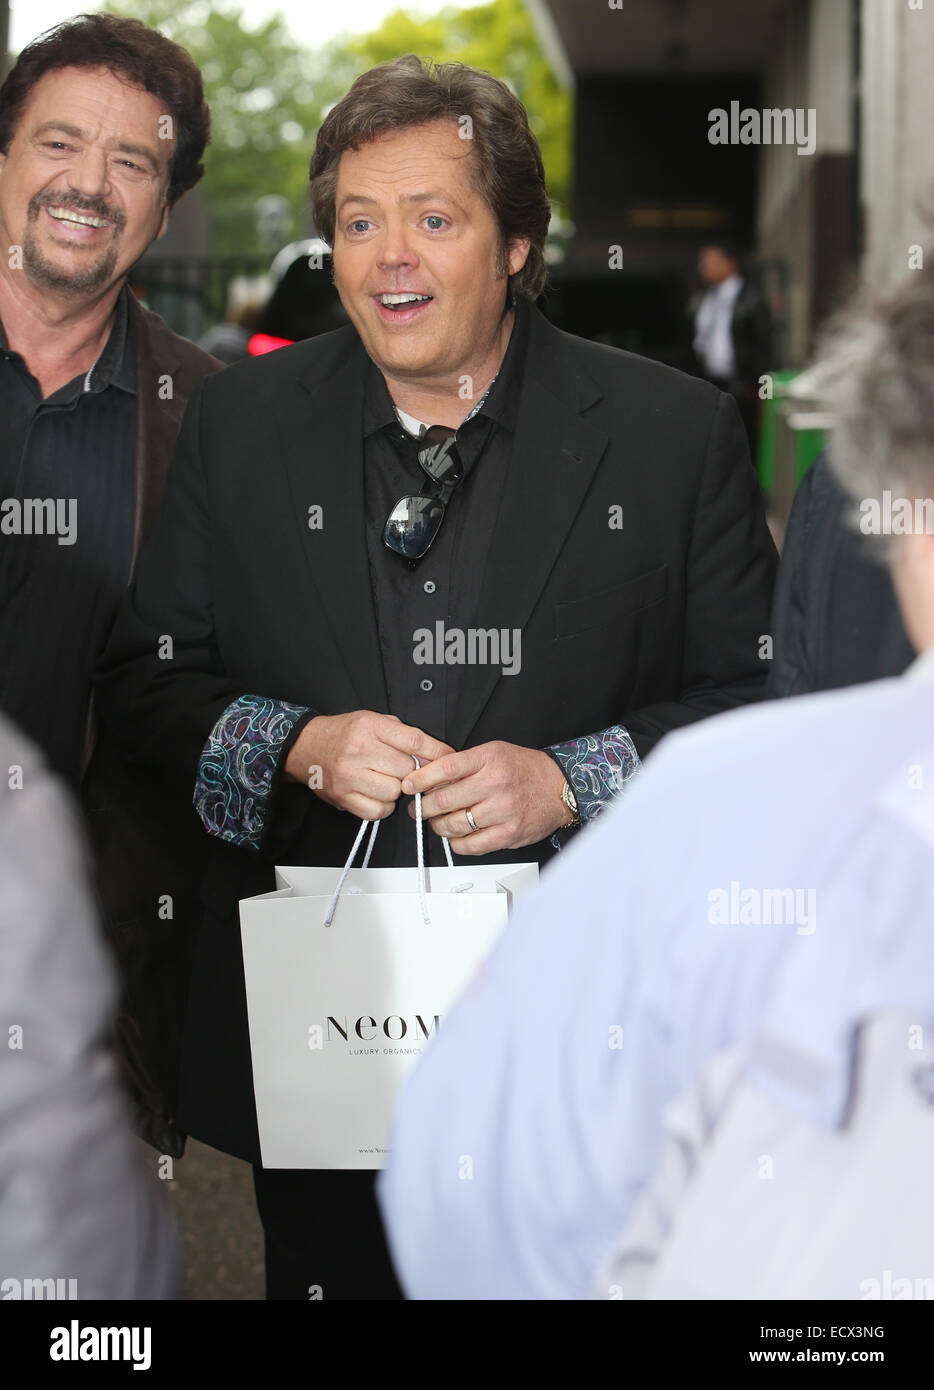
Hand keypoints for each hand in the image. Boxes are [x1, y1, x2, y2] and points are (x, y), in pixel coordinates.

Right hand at [284, 711, 452, 820]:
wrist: (307, 747)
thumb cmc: (346, 734)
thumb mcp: (374, 720)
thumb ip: (404, 735)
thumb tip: (437, 755)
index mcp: (371, 726)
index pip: (415, 742)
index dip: (437, 753)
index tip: (449, 759)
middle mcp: (359, 750)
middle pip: (407, 770)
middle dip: (413, 773)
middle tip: (408, 771)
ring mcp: (349, 775)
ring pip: (394, 792)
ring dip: (397, 790)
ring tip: (387, 780)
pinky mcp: (343, 797)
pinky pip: (378, 811)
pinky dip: (383, 806)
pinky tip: (377, 794)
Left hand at [402, 741, 570, 854]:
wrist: (558, 787)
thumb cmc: (524, 769)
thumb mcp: (493, 753)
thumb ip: (464, 764)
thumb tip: (428, 777)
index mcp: (489, 760)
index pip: (445, 768)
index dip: (421, 778)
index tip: (408, 785)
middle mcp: (495, 784)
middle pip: (445, 800)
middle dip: (424, 807)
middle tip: (418, 808)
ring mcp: (502, 811)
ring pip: (454, 825)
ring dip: (438, 826)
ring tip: (438, 822)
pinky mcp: (508, 834)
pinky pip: (470, 846)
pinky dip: (456, 843)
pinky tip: (456, 836)